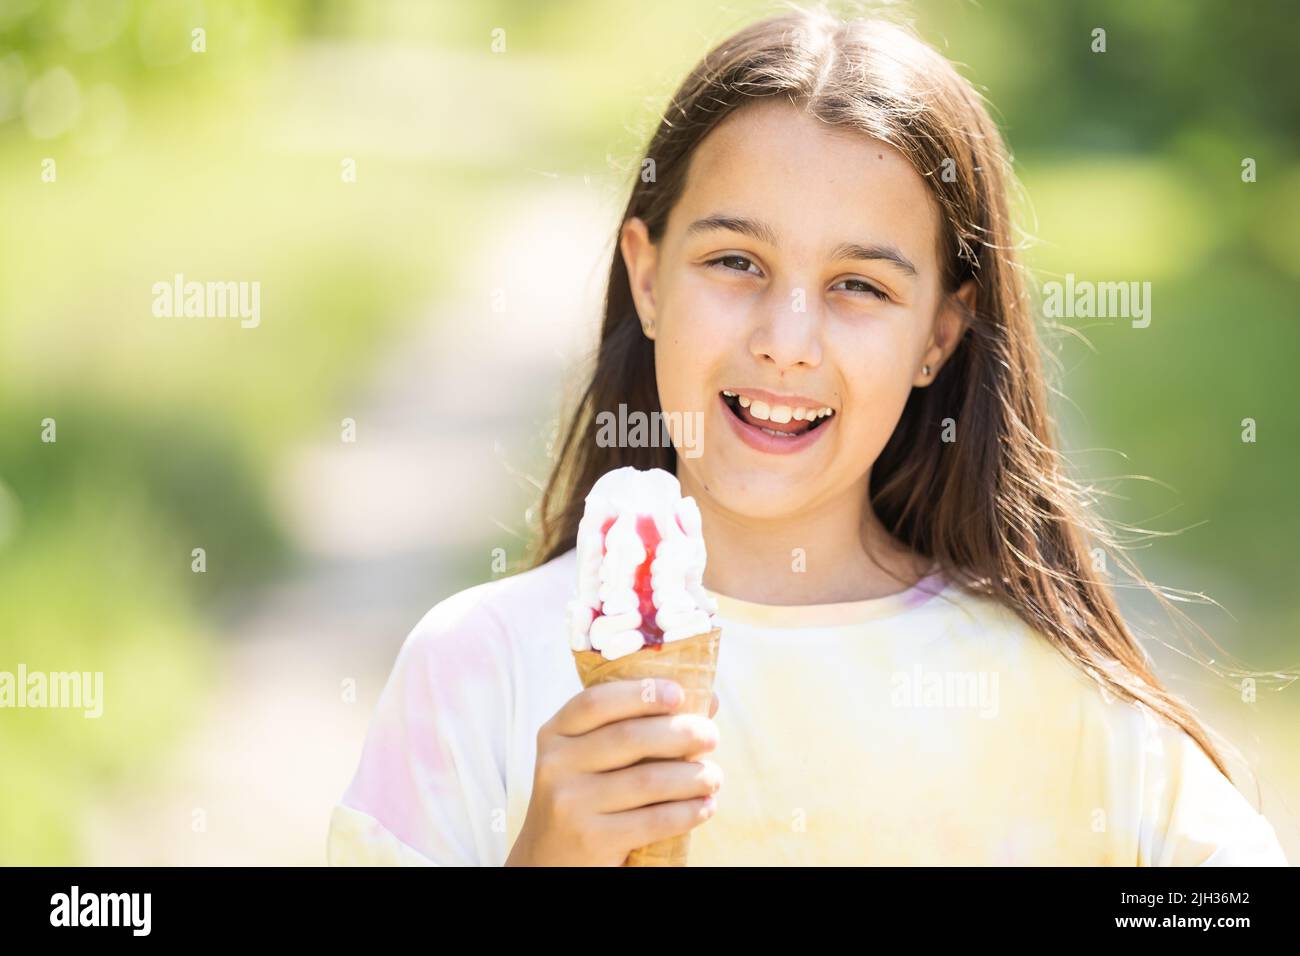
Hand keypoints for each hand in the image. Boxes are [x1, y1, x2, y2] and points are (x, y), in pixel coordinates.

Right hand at [505, 681, 721, 865]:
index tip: (679, 694)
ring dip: (693, 776)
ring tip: (714, 777)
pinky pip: (654, 820)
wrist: (550, 860)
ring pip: (648, 780)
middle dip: (681, 733)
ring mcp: (570, 803)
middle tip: (712, 737)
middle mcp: (555, 765)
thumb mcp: (591, 758)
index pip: (596, 701)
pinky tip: (705, 806)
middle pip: (629, 737)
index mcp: (555, 734)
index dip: (640, 693)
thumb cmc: (586, 797)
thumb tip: (709, 700)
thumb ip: (638, 725)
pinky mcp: (591, 839)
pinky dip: (688, 811)